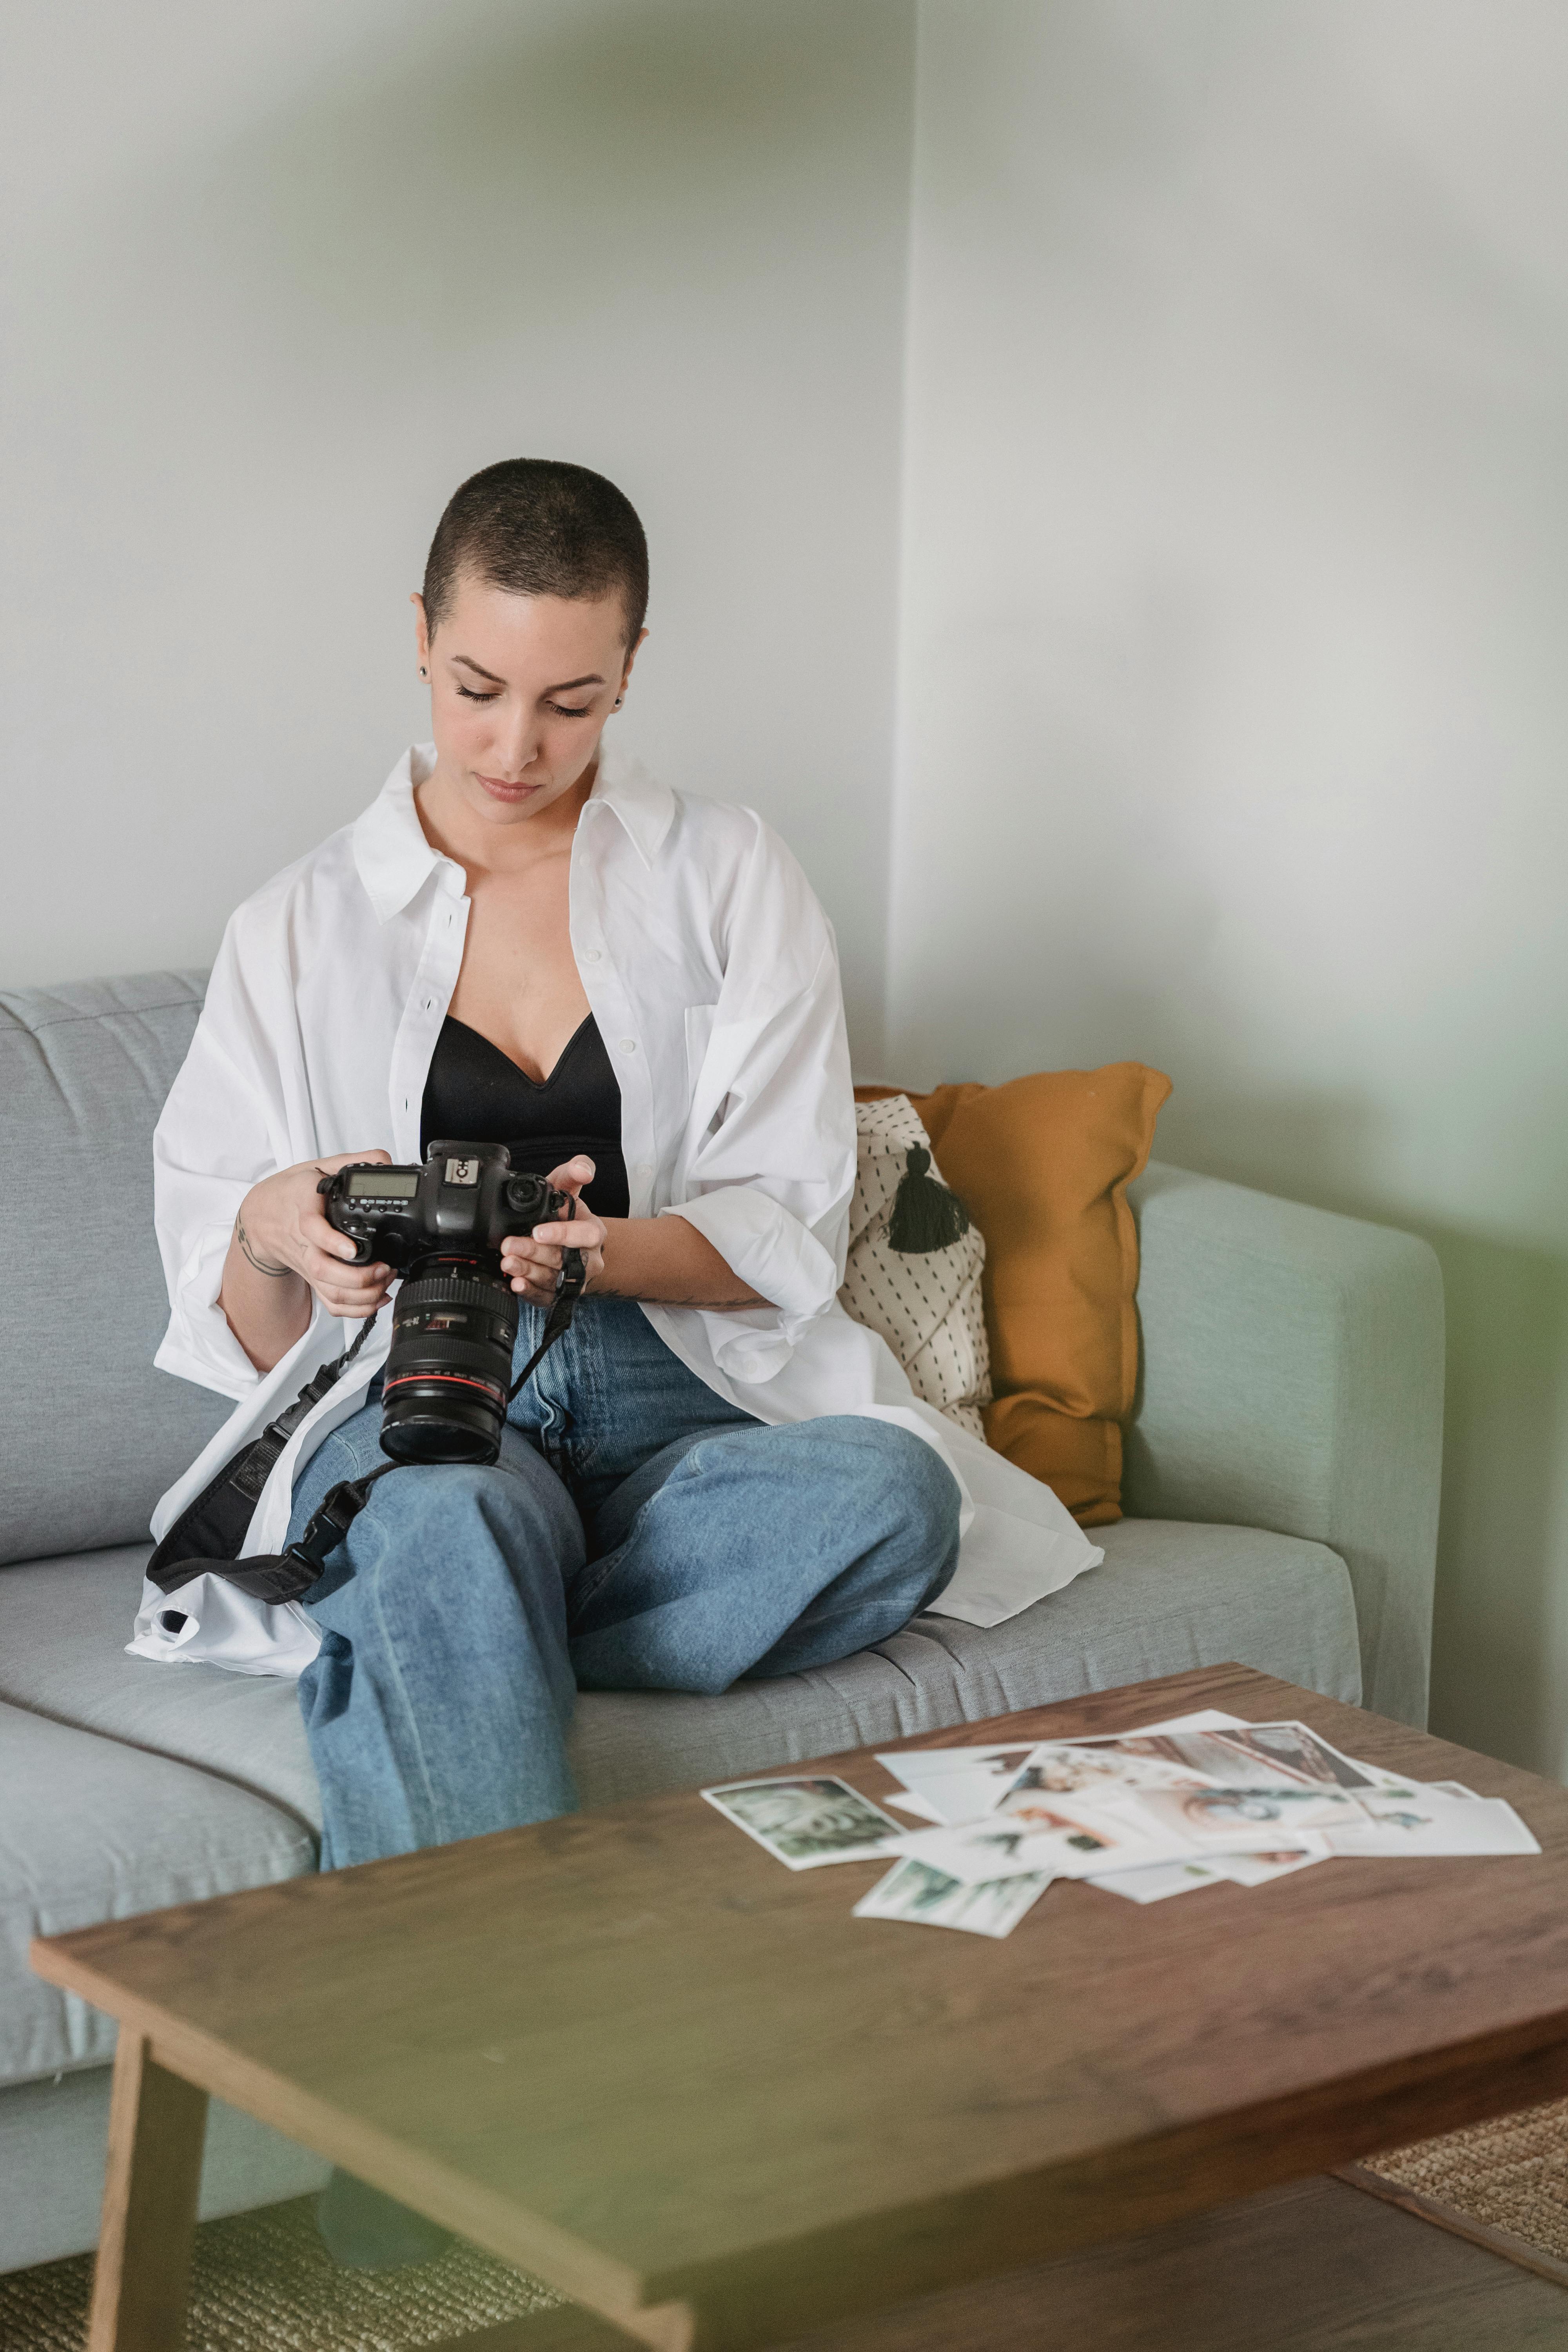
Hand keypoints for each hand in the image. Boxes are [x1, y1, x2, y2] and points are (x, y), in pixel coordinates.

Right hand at [235, 1149, 397, 1320]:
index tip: (352, 1250)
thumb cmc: (292, 1192)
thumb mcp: (318, 1167)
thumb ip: (352, 1161)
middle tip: (383, 1267)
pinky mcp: (313, 1278)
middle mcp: (305, 1243)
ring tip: (385, 1280)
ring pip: (329, 1291)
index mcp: (304, 1211)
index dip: (332, 1242)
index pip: (312, 1229)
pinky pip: (331, 1302)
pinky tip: (377, 1299)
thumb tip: (385, 1161)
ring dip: (361, 1294)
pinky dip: (355, 1309)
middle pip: (324, 1269)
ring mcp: (309, 1264)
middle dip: (358, 1277)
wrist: (261, 1216)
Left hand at [499, 1154, 607, 1308]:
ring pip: (552, 1279)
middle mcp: (588, 1259)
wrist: (572, 1246)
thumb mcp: (568, 1189)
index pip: (584, 1234)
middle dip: (534, 1252)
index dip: (562, 1234)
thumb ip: (574, 1173)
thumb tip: (584, 1169)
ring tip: (507, 1262)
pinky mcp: (559, 1295)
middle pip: (563, 1259)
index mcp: (593, 1232)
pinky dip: (530, 1291)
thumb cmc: (567, 1216)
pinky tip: (516, 1284)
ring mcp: (575, 1280)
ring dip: (528, 1271)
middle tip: (509, 1246)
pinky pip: (546, 1297)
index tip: (538, 1231)